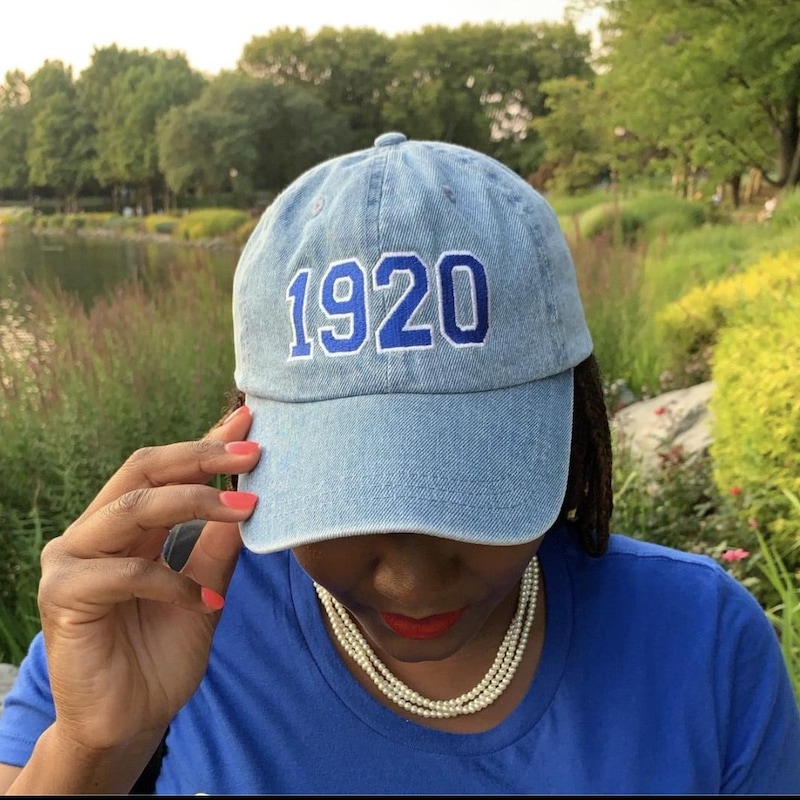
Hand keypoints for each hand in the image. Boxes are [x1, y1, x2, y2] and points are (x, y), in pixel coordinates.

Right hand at [36, 405, 260, 750]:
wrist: (132, 722)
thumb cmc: (163, 654)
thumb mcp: (205, 589)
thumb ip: (218, 545)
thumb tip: (250, 493)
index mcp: (126, 527)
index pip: (165, 470)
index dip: (205, 442)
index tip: (249, 422)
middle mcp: (94, 532)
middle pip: (143, 470)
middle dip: (201, 456)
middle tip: (252, 450)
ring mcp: (72, 560)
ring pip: (134, 507)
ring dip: (195, 501)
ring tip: (247, 507)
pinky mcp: (62, 594)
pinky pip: (125, 572)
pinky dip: (172, 582)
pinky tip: (207, 602)